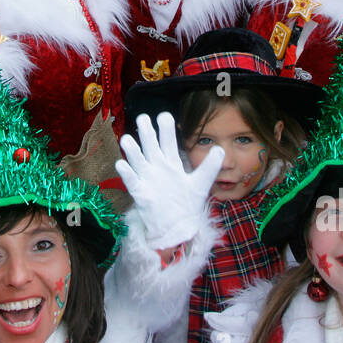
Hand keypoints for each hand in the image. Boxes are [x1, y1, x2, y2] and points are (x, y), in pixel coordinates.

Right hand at [117, 112, 222, 250]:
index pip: (167, 141)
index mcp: (171, 163)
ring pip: (137, 160)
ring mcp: (147, 178)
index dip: (165, 129)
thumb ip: (210, 166)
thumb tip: (220, 149)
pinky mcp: (140, 192)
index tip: (164, 116)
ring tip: (126, 139)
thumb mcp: (201, 183)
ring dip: (131, 150)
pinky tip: (122, 164)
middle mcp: (157, 167)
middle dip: (146, 132)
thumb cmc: (187, 204)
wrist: (177, 227)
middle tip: (143, 117)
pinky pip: (131, 181)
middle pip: (150, 145)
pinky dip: (126, 173)